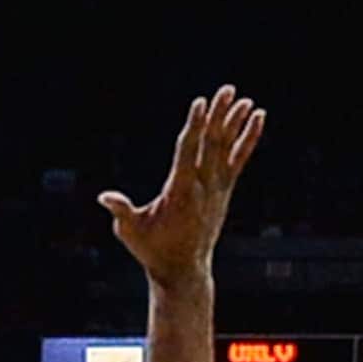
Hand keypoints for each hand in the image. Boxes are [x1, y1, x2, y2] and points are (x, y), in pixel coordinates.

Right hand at [99, 84, 264, 288]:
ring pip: (227, 149)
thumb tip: (105, 197)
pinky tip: (258, 117)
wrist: (183, 271)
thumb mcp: (132, 233)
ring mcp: (217, 189)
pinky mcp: (225, 190)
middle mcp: (203, 188)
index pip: (188, 152)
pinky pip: (239, 159)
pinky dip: (248, 138)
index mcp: (180, 192)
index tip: (200, 103)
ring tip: (245, 99)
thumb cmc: (153, 250)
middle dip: (218, 116)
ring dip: (236, 122)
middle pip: (211, 144)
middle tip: (225, 90)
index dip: (195, 127)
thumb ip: (122, 212)